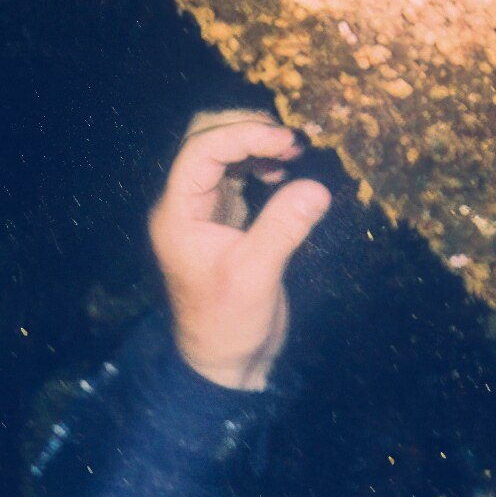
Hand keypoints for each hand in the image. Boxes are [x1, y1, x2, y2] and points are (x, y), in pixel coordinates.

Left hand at [149, 109, 336, 389]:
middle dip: (248, 133)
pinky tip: (283, 175)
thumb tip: (318, 187)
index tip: (287, 142)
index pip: (201, 151)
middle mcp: (184, 206)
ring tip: (291, 156)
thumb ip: (283, 227)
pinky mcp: (222, 222)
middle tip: (293, 143)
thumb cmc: (229, 325)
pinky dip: (259, 167)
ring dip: (255, 147)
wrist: (224, 363)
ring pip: (221, 156)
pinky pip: (236, 177)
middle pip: (205, 142)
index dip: (243, 135)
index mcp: (177, 214)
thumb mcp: (257, 275)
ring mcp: (203, 212)